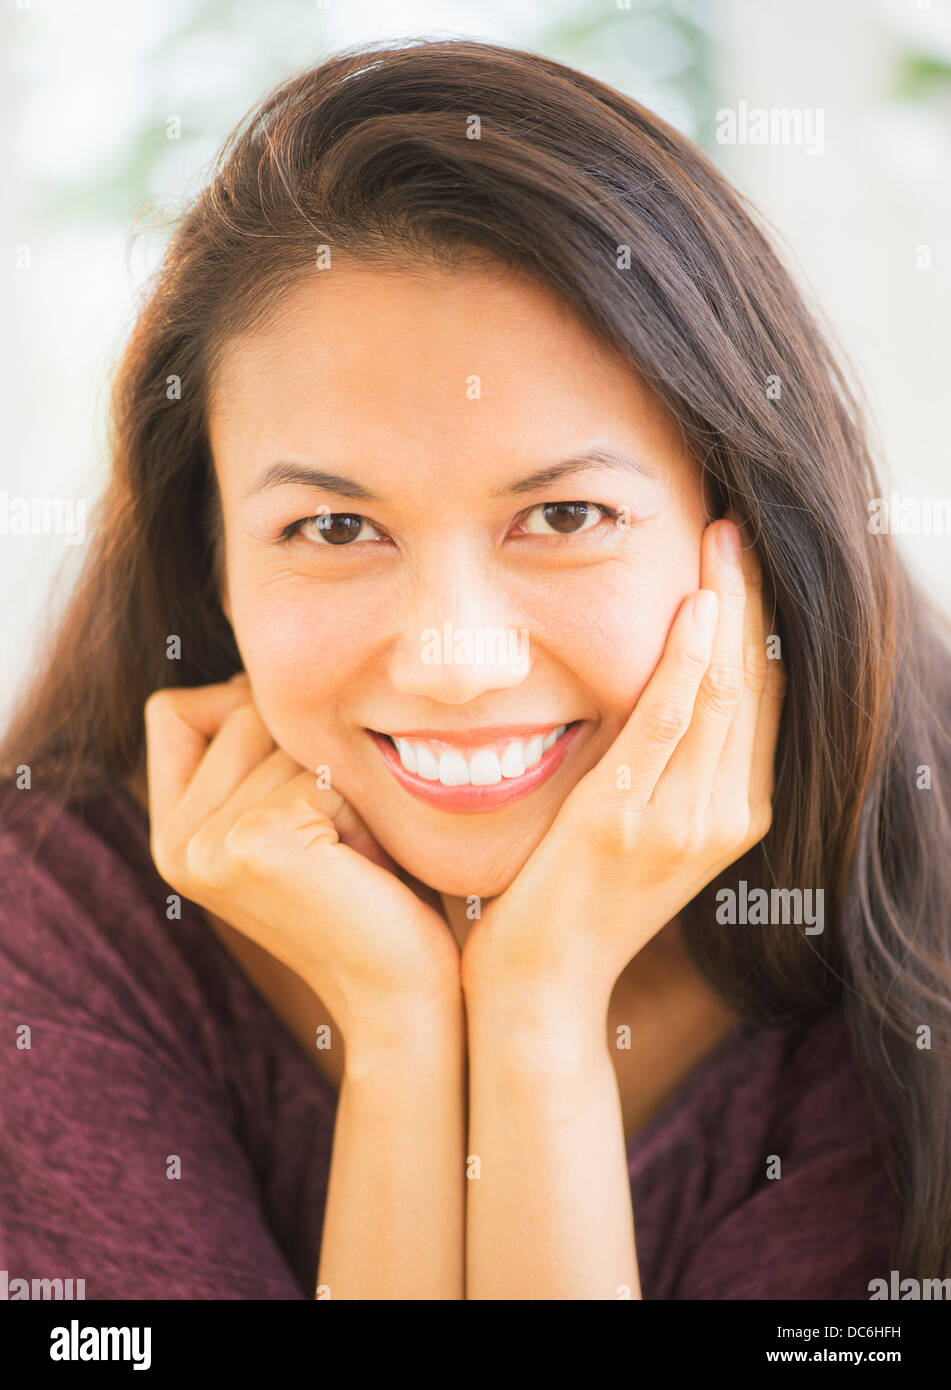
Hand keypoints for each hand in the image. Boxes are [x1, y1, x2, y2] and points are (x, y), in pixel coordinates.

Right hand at [144, 676, 461, 1045]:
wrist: (401, 992)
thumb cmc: (370, 890)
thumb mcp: (297, 810)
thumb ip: (260, 748)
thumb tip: (255, 667)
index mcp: (170, 833)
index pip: (174, 709)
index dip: (243, 714)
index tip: (304, 774)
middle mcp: (171, 842)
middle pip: (238, 709)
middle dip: (311, 754)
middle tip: (341, 836)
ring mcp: (205, 845)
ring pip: (285, 733)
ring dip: (343, 781)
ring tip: (356, 851)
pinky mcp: (252, 844)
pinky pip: (319, 768)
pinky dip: (360, 804)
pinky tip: (368, 863)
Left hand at [460, 511, 786, 1020]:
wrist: (540, 988)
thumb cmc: (574, 903)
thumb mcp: (639, 830)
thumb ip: (660, 767)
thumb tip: (651, 690)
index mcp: (732, 815)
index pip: (760, 698)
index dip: (758, 624)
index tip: (740, 561)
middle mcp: (722, 816)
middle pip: (753, 683)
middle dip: (750, 597)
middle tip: (735, 526)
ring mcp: (681, 821)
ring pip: (723, 690)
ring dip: (727, 605)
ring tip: (722, 536)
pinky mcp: (628, 821)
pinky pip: (670, 721)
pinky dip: (686, 658)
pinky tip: (695, 605)